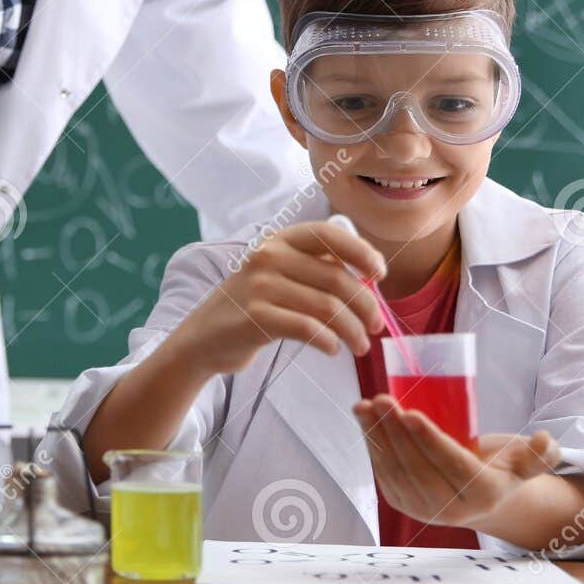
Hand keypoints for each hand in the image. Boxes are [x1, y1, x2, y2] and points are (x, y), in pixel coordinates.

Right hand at [172, 221, 386, 375]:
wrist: (203, 337)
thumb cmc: (252, 306)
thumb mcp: (278, 274)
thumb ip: (315, 268)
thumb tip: (369, 278)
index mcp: (279, 239)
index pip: (329, 235)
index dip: (362, 252)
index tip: (381, 275)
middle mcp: (268, 256)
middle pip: (336, 278)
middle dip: (366, 305)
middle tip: (376, 327)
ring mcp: (259, 286)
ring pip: (327, 307)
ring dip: (353, 330)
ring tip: (361, 345)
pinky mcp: (254, 317)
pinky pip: (307, 328)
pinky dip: (329, 340)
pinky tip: (334, 349)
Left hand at [352, 396, 560, 530]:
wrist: (479, 495)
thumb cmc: (502, 467)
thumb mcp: (525, 461)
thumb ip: (539, 454)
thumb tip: (546, 440)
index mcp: (484, 495)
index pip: (452, 465)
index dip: (429, 440)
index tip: (410, 412)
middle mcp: (451, 510)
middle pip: (417, 467)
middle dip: (395, 432)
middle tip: (381, 399)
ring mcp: (422, 509)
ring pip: (395, 469)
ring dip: (376, 435)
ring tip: (366, 405)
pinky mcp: (401, 503)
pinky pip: (383, 472)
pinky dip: (370, 444)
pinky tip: (364, 419)